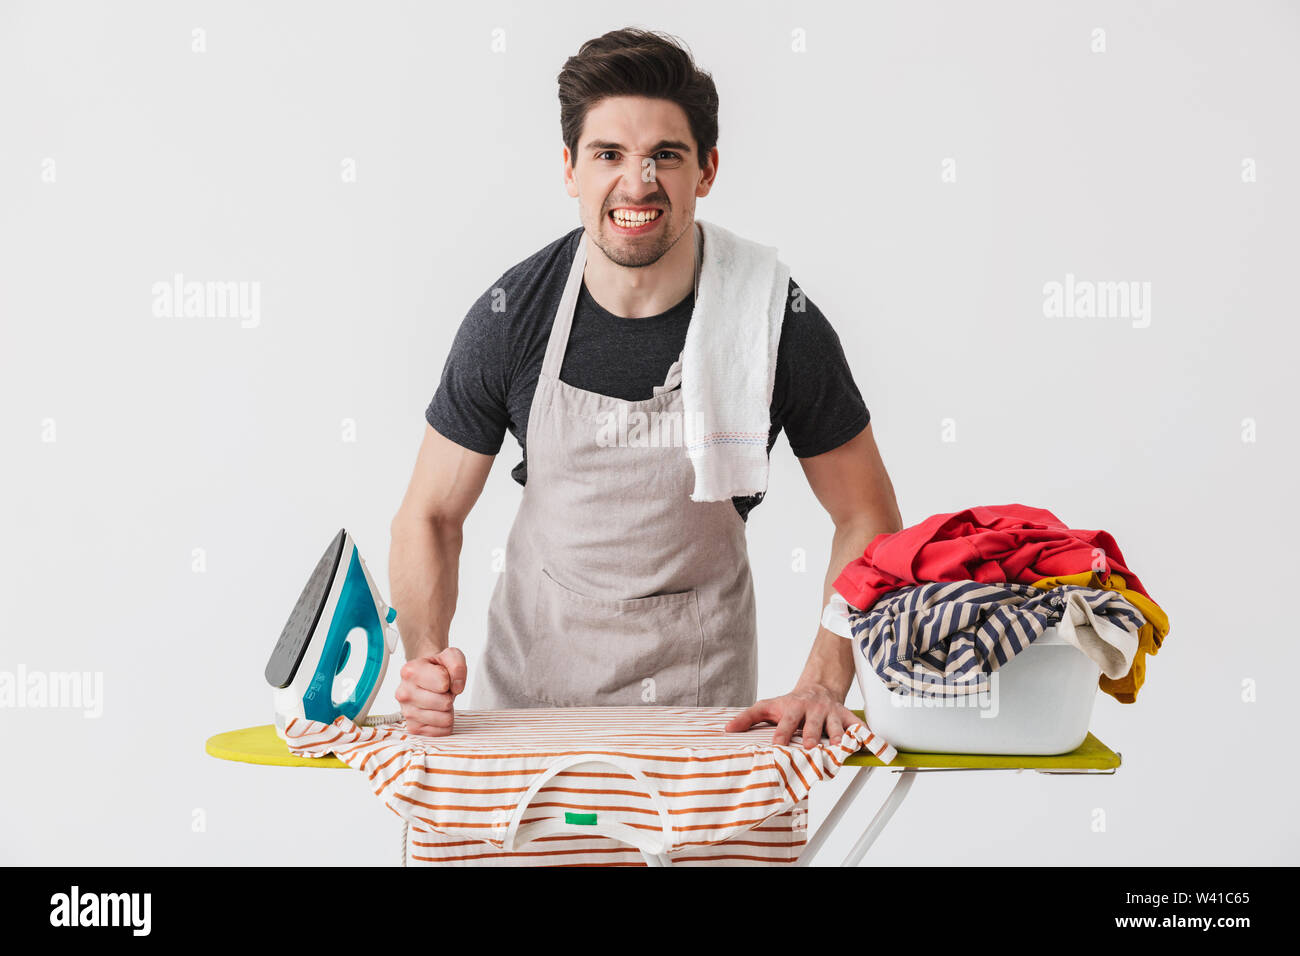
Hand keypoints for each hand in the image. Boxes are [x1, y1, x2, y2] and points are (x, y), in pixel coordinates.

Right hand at [395, 646, 466, 736]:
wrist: (423, 676)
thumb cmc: (437, 667)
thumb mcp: (451, 656)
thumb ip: (458, 665)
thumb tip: (456, 688)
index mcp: (409, 671)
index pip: (443, 682)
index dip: (450, 678)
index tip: (443, 676)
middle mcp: (403, 692)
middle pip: (445, 702)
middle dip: (449, 696)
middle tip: (441, 690)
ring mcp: (407, 712)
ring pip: (445, 719)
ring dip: (447, 710)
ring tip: (438, 699)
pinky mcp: (413, 728)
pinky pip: (442, 731)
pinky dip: (444, 722)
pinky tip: (436, 711)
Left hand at [724, 681, 859, 748]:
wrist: (817, 688)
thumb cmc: (789, 703)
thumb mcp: (767, 706)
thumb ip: (748, 718)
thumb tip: (727, 729)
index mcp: (793, 707)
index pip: (786, 721)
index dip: (782, 733)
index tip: (777, 745)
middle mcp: (813, 709)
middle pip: (813, 723)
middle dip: (812, 734)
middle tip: (810, 745)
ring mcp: (831, 713)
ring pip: (836, 725)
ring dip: (838, 735)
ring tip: (840, 747)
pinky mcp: (846, 716)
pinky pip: (857, 725)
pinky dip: (864, 733)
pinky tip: (868, 742)